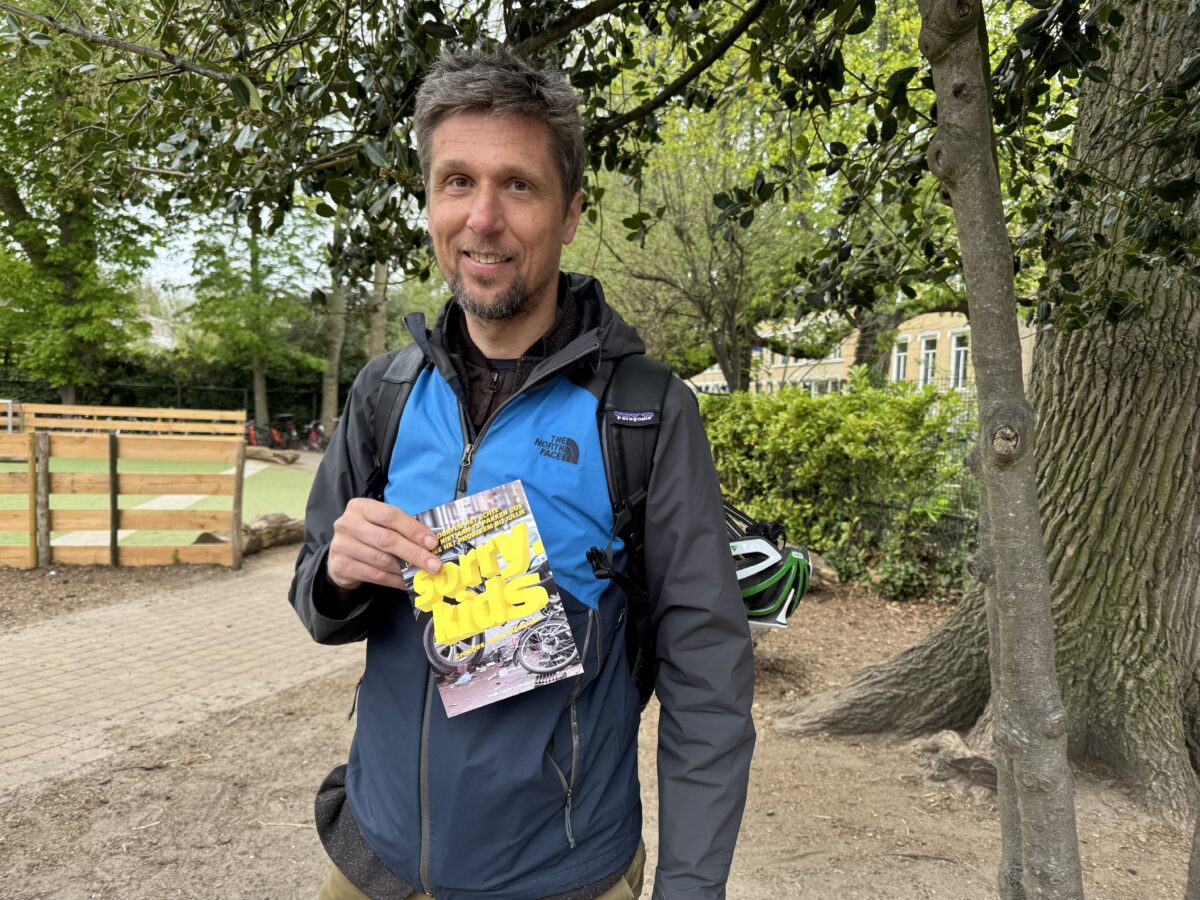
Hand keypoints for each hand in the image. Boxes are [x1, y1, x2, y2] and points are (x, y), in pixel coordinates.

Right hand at [327, 498, 442, 590]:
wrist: (340, 555)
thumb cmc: (369, 535)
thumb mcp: (380, 524)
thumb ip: (401, 528)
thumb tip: (432, 543)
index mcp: (361, 507)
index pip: (391, 516)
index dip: (414, 530)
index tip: (433, 543)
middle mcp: (348, 524)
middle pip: (387, 540)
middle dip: (415, 553)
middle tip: (435, 565)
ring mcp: (342, 545)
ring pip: (382, 560)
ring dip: (406, 569)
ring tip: (424, 574)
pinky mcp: (341, 566)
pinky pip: (376, 576)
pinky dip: (396, 581)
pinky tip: (407, 583)